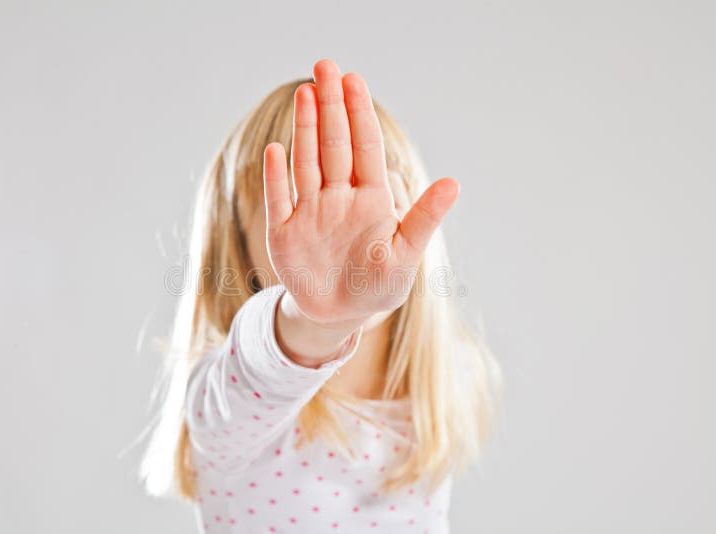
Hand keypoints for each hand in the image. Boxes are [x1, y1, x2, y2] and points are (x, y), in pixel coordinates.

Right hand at [263, 59, 458, 329]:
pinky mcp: (284, 232)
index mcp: (370, 199)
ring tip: (305, 93)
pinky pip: (279, 198)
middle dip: (330, 106)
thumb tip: (454, 182)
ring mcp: (309, 211)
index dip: (359, 113)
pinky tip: (276, 149)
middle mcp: (338, 197)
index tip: (354, 80)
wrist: (340, 315)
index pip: (365, 147)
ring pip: (307, 162)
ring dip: (305, 129)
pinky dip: (276, 176)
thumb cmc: (378, 285)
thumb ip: (424, 218)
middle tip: (326, 66)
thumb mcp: (406, 254)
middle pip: (334, 144)